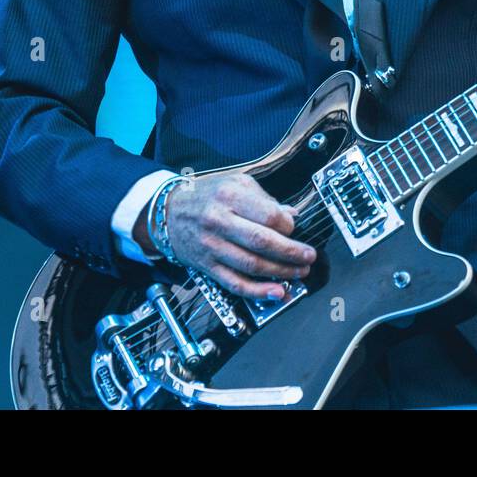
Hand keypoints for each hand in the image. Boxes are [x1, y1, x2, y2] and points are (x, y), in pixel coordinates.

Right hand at [135, 171, 315, 299]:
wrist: (167, 213)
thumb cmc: (207, 196)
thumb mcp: (235, 184)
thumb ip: (264, 199)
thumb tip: (292, 215)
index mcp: (230, 196)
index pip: (267, 215)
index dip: (288, 225)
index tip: (295, 229)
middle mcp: (219, 221)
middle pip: (261, 242)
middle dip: (291, 253)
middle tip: (308, 257)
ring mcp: (212, 246)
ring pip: (251, 265)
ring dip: (280, 273)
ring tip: (299, 272)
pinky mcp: (207, 266)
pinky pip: (235, 283)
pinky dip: (258, 291)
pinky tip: (276, 292)